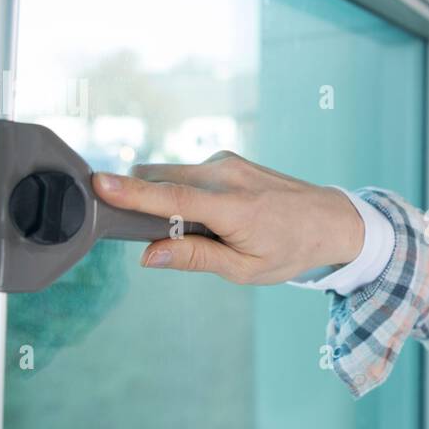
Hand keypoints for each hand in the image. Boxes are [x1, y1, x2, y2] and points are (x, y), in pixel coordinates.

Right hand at [91, 151, 364, 283]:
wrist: (330, 219)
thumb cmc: (290, 249)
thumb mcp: (246, 269)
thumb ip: (196, 259)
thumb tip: (150, 256)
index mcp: (234, 208)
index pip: (171, 198)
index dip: (132, 192)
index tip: (98, 183)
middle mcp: (227, 176)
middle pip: (159, 180)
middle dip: (141, 201)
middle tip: (156, 234)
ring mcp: (227, 163)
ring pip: (170, 175)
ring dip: (166, 199)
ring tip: (200, 230)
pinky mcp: (226, 159)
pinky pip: (187, 174)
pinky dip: (184, 193)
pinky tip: (210, 215)